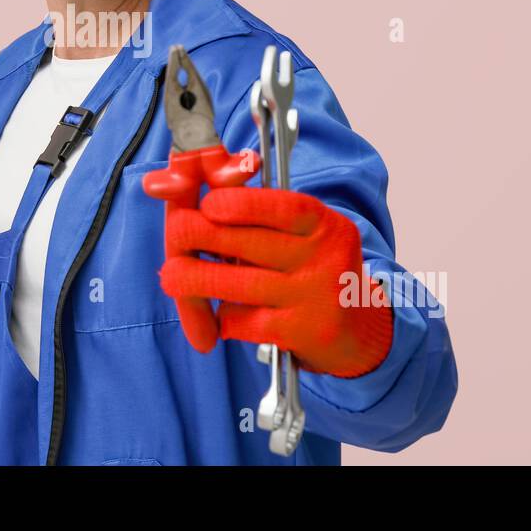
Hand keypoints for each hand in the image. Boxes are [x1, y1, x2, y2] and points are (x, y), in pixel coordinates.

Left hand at [157, 185, 394, 377]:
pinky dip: (223, 316)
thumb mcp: (308, 235)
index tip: (207, 203)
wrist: (358, 332)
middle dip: (202, 236)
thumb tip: (204, 197)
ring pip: (238, 284)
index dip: (241, 203)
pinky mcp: (301, 333)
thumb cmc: (317, 271)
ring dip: (195, 280)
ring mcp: (314, 297)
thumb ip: (266, 217)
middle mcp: (324, 258)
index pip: (283, 207)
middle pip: (250, 244)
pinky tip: (216, 315)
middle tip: (175, 234)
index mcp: (325, 225)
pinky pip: (245, 320)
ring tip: (172, 276)